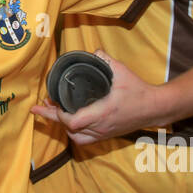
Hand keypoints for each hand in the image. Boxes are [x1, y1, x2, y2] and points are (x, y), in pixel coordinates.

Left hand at [32, 51, 166, 144]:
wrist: (155, 108)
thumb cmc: (138, 90)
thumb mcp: (122, 71)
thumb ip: (105, 60)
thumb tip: (93, 52)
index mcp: (102, 112)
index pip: (73, 121)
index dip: (59, 113)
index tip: (53, 100)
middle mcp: (101, 127)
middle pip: (69, 129)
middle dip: (52, 117)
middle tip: (38, 107)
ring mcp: (104, 133)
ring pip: (75, 137)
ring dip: (62, 126)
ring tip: (52, 113)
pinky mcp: (107, 136)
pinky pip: (84, 140)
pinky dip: (74, 133)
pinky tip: (69, 122)